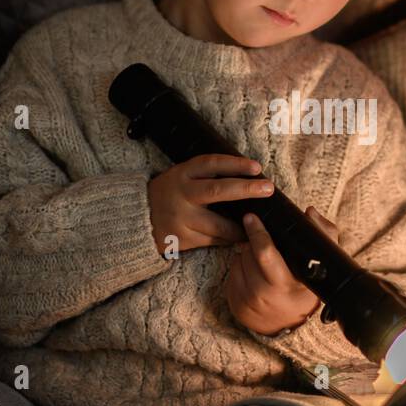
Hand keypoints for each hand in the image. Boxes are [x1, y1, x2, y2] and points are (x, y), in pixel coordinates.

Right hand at [146, 154, 273, 255]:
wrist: (136, 219)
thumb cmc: (169, 193)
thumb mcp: (181, 176)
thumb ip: (205, 175)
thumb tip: (247, 175)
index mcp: (182, 174)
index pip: (211, 164)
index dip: (235, 164)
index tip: (257, 167)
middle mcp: (181, 194)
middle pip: (217, 190)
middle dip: (246, 189)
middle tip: (268, 188)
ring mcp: (181, 218)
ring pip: (220, 224)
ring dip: (242, 225)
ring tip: (260, 222)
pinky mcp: (182, 238)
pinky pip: (213, 240)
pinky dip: (229, 239)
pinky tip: (241, 236)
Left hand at [226, 206, 340, 336]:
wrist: (289, 326)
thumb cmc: (306, 290)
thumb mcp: (322, 266)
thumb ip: (324, 234)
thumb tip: (309, 212)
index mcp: (284, 284)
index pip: (265, 253)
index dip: (257, 232)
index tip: (252, 217)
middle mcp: (263, 294)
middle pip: (249, 252)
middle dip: (254, 242)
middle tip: (264, 243)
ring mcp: (246, 300)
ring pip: (239, 259)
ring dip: (247, 253)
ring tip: (263, 262)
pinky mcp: (234, 302)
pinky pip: (231, 272)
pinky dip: (241, 266)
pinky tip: (254, 273)